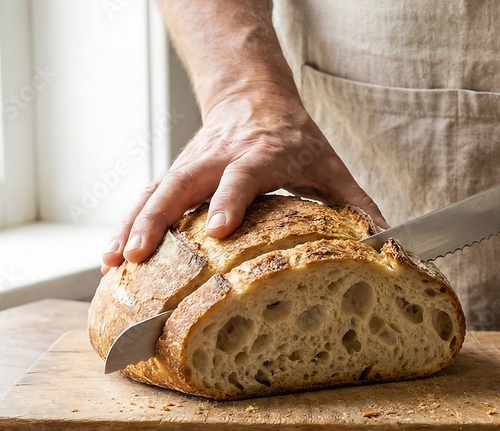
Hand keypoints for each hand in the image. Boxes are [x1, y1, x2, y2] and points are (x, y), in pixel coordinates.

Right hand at [101, 86, 387, 272]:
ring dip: (133, 226)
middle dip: (159, 219)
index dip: (228, 200)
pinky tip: (113, 257)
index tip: (217, 230)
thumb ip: (356, 203)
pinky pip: (145, 199)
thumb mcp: (329, 165)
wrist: (254, 99)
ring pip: (155, 192)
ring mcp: (191, 166)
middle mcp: (219, 158)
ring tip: (116, 262)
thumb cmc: (294, 138)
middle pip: (182, 184)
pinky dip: (127, 225)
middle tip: (142, 253)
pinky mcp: (175, 175)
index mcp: (261, 155)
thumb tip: (386, 243)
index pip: (242, 176)